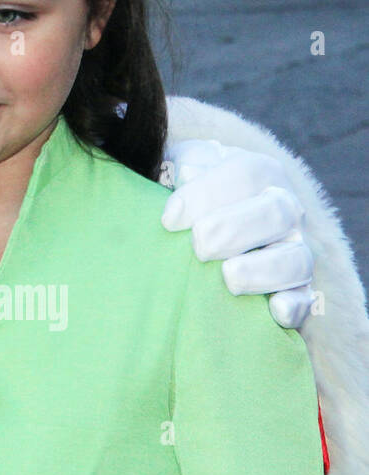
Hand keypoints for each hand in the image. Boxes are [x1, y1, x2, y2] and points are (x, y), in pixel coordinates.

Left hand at [162, 140, 314, 328]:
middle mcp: (285, 209)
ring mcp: (295, 248)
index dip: (206, 195)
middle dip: (234, 230)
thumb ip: (186, 164)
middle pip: (276, 213)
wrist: (210, 219)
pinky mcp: (297, 287)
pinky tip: (275, 309)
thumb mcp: (185, 167)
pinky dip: (296, 306)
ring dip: (263, 270)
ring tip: (229, 276)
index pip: (244, 174)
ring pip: (297, 258)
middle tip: (199, 246)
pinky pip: (306, 298)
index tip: (169, 219)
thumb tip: (186, 174)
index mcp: (259, 173)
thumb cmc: (193, 190)